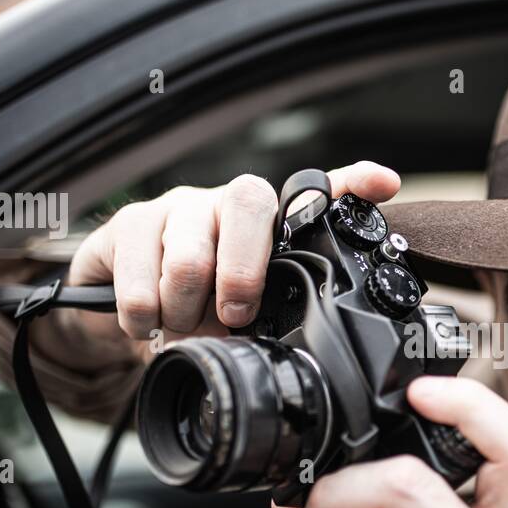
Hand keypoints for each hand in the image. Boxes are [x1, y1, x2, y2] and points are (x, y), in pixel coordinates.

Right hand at [61, 161, 400, 363]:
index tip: (385, 182)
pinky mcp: (126, 225)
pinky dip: (144, 317)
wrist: (122, 299)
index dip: (350, 182)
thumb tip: (333, 294)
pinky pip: (138, 280)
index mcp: (263, 221)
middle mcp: (222, 201)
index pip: (312, 192)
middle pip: (247, 208)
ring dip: (186, 312)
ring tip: (183, 326)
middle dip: (243, 279)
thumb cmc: (198, 298)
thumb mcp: (246, 306)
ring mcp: (173, 207)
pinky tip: (147, 322)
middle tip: (234, 316)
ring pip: (188, 261)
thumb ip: (285, 296)